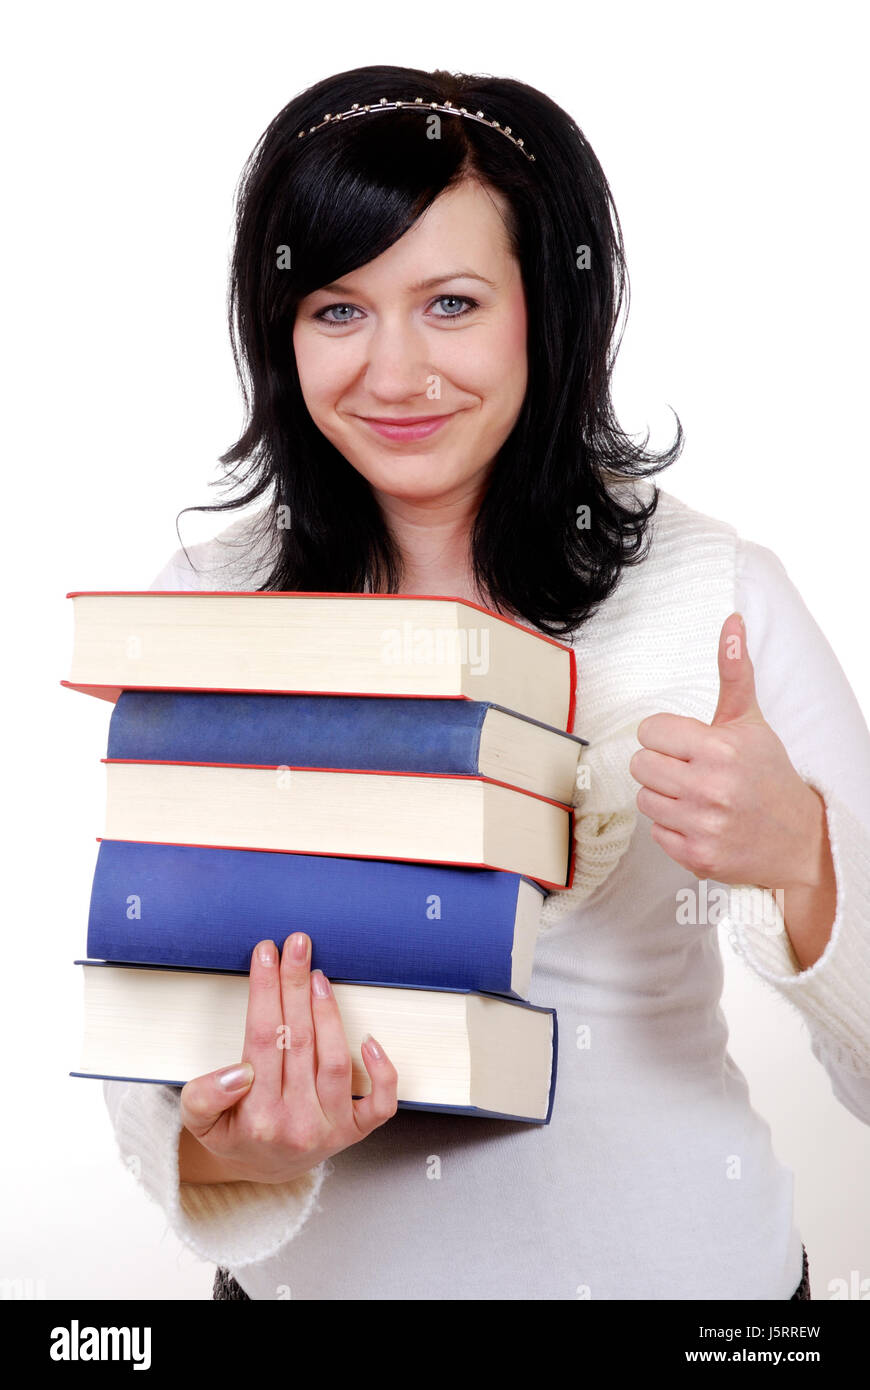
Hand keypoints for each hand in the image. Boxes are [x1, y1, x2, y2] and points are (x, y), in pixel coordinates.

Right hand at [179, 932, 398, 1183]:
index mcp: (256, 1118)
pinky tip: (369, 1037)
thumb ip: (205, 1096)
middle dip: (296, 985)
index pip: (262, 1039)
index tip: (266, 953)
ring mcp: (331, 1129)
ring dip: (329, 1012)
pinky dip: (382, 1071)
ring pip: (336, 1061)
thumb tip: (238, 1072)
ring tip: (317, 975)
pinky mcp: (356, 1131)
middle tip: (297, 944)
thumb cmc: (233, 1134)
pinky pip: (380, 1103)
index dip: (265, 991)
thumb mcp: (198, 1123)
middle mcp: (297, 1124)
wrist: (265, 1170)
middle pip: (298, 1041)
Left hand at [628, 612, 823, 890]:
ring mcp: (703, 825)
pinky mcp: (697, 857)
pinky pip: (655, 832)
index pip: (649, 731)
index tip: (686, 744)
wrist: (799, 838)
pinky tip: (699, 821)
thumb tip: (732, 622)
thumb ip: (734, 672)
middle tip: (689, 770)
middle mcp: (710, 788)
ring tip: (696, 796)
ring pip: (644, 799)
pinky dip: (673, 828)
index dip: (665, 736)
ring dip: (664, 797)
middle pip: (640, 765)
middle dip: (661, 765)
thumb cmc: (768, 774)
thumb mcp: (750, 721)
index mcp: (719, 748)